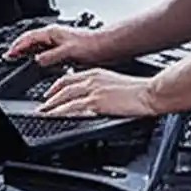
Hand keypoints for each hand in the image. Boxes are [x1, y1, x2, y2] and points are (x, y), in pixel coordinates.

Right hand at [5, 24, 106, 66]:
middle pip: (31, 40)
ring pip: (38, 46)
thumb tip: (37, 60)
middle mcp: (55, 35)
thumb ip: (51, 56)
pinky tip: (39, 64)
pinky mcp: (64, 49)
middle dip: (19, 48)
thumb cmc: (92, 45)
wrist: (107, 47)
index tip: (9, 54)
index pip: (28, 37)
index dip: (17, 46)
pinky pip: (46, 52)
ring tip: (20, 60)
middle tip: (10, 57)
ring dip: (28, 52)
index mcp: (52, 32)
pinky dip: (38, 57)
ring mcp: (59, 41)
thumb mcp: (68, 52)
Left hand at [38, 69, 159, 117]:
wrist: (148, 93)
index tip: (51, 92)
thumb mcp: (115, 84)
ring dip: (51, 105)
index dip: (57, 85)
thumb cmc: (138, 91)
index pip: (70, 77)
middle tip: (42, 105)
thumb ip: (102, 88)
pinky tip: (55, 117)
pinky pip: (73, 107)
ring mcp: (93, 90)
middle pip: (63, 86)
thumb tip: (96, 97)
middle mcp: (92, 79)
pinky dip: (61, 112)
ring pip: (65, 96)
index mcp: (97, 73)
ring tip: (43, 113)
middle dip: (50, 96)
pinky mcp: (96, 102)